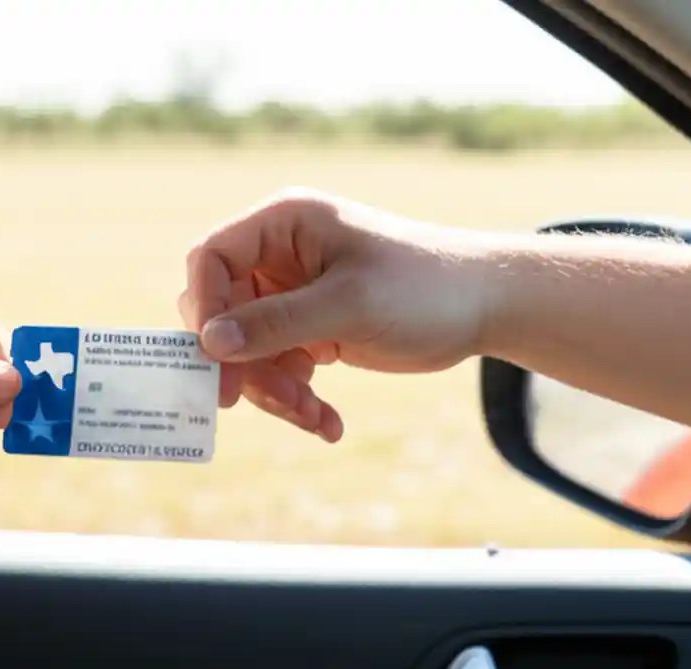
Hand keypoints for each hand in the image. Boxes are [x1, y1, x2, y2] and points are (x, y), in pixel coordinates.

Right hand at [180, 188, 490, 441]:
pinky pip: (277, 366)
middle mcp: (280, 254)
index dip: (204, 306)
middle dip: (241, 361)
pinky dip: (295, 397)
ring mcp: (292, 293)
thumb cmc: (424, 288)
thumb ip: (276, 323)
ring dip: (273, 389)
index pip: (211, 259)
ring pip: (247, 348)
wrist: (487, 308)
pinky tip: (327, 421)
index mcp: (284, 224)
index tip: (214, 357)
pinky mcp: (309, 328)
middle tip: (248, 402)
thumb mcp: (348, 305)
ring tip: (314, 417)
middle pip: (223, 310)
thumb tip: (209, 344)